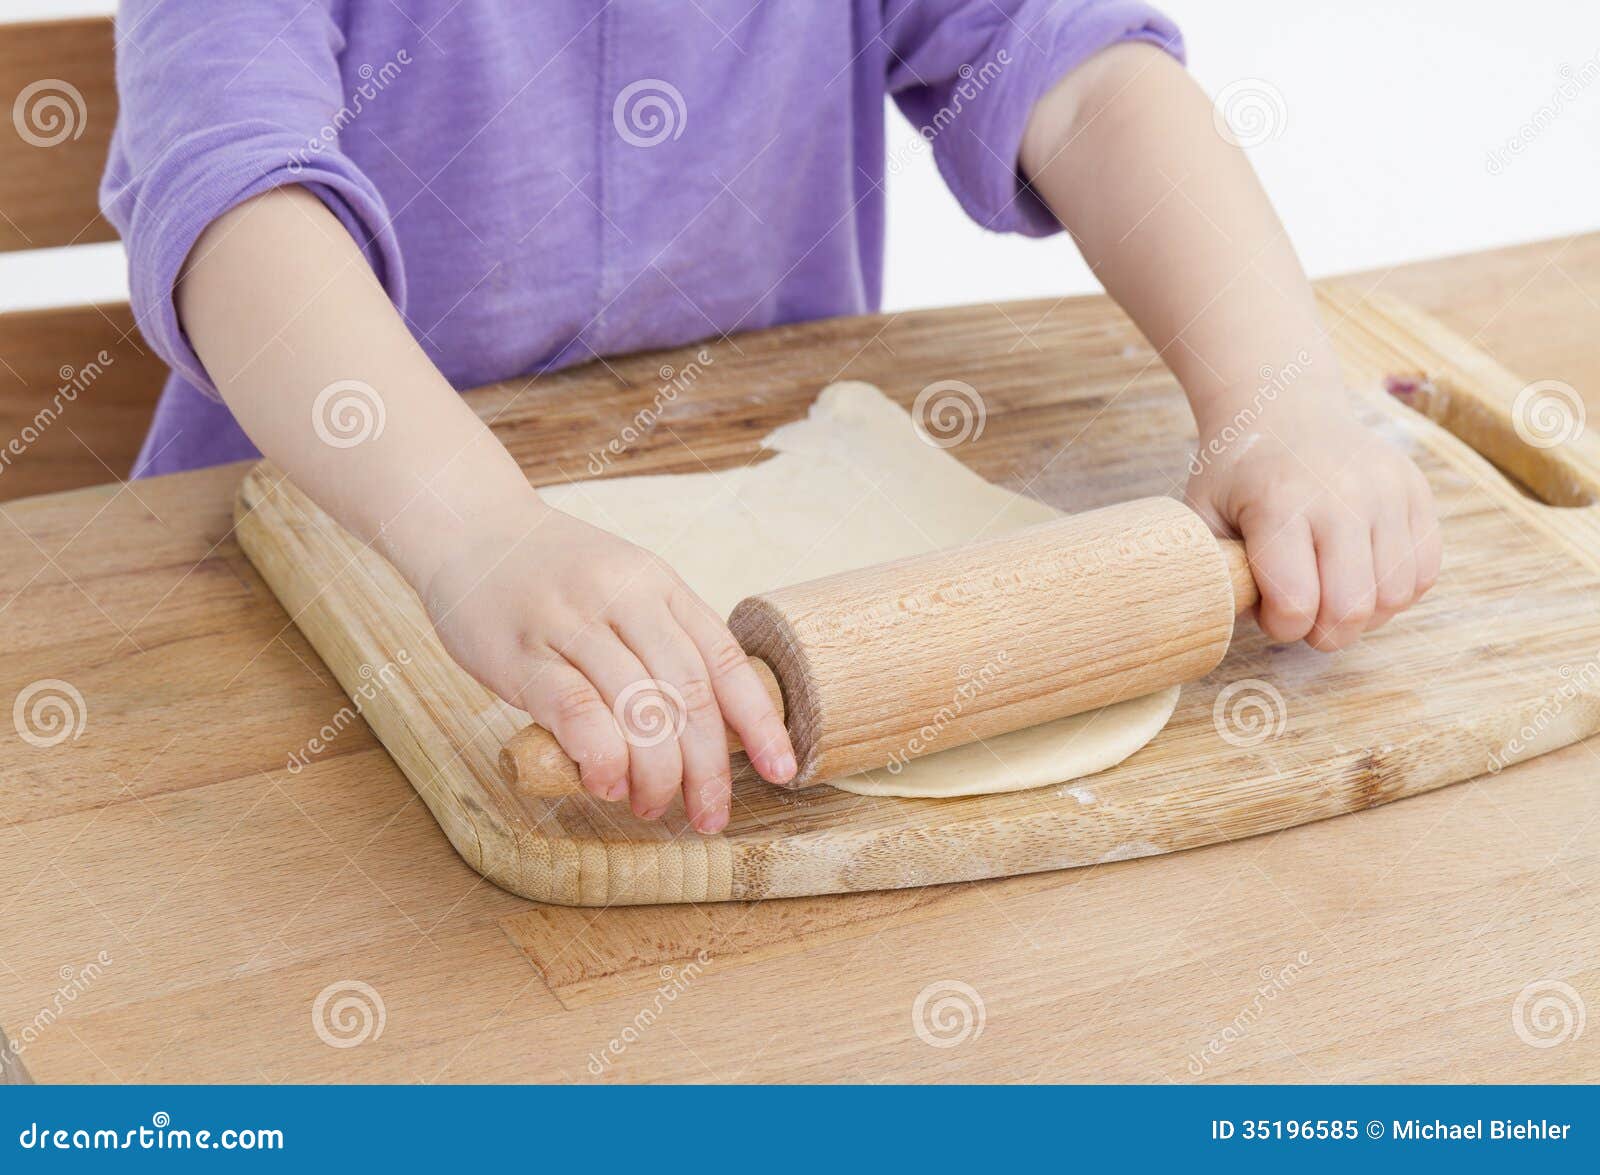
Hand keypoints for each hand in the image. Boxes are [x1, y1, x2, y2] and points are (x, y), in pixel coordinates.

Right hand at [419, 493, 795, 830]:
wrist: (469, 528)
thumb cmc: (553, 575)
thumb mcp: (624, 585)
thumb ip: (663, 641)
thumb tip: (711, 729)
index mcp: (659, 584)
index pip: (726, 659)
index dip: (760, 722)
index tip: (782, 771)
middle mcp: (624, 596)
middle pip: (688, 693)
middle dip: (709, 767)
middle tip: (710, 815)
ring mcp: (571, 621)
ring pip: (638, 707)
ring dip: (655, 773)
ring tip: (650, 807)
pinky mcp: (520, 651)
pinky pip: (575, 710)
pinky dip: (601, 756)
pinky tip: (606, 784)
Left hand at [1185, 400, 1441, 650]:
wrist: (1284, 409)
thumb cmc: (1237, 473)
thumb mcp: (1203, 515)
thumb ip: (1216, 571)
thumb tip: (1239, 616)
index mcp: (1280, 503)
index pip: (1296, 604)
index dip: (1280, 625)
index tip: (1266, 605)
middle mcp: (1342, 495)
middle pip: (1353, 609)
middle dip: (1325, 632)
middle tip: (1304, 613)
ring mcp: (1387, 491)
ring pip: (1396, 596)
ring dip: (1364, 614)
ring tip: (1332, 592)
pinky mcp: (1417, 492)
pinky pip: (1424, 571)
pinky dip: (1396, 590)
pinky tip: (1363, 575)